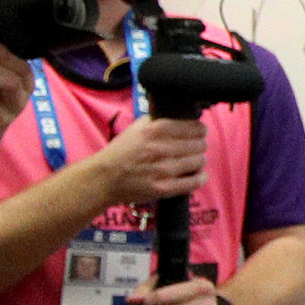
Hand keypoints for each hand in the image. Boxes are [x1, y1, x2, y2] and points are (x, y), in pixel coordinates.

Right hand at [88, 116, 207, 205]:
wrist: (103, 178)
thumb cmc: (122, 152)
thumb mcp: (137, 127)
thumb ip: (160, 120)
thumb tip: (185, 116)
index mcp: (154, 130)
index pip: (195, 127)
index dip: (199, 130)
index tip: (197, 133)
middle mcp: (160, 148)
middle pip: (200, 144)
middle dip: (198, 145)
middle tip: (193, 148)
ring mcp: (163, 169)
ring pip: (200, 161)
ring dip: (198, 161)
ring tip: (191, 161)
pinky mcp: (164, 188)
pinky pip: (195, 181)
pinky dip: (200, 177)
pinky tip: (196, 174)